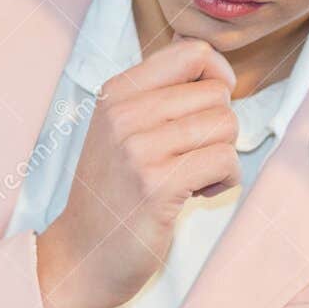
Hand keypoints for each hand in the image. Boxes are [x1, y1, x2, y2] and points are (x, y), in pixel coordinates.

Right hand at [35, 38, 240, 307]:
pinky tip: (198, 194)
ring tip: (194, 176)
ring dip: (222, 156)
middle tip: (193, 156)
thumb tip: (207, 57)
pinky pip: (224, 161)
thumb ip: (157, 94)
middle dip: (219, 127)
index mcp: (117, 92)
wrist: (83, 254)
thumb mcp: (119, 130)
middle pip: (217, 94)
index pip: (191, 52)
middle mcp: (124, 113)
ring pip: (225, 125)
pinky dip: (224, 180)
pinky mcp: (158, 184)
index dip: (219, 75)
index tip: (212, 106)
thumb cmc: (112, 194)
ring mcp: (139, 148)